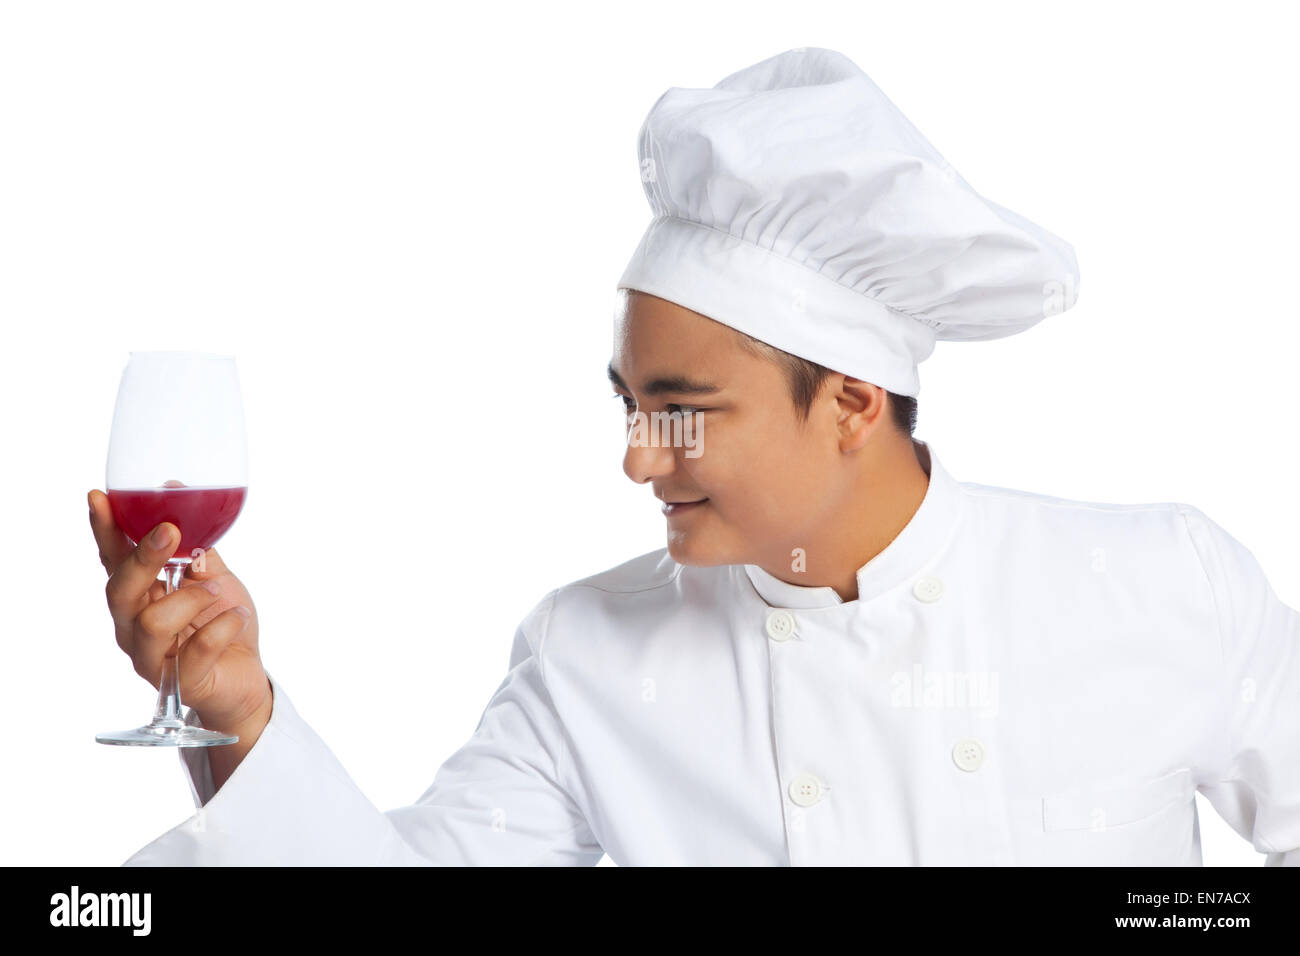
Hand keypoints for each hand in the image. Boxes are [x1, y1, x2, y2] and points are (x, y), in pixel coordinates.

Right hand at [88, 489, 271, 735]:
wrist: (247, 677)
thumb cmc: (222, 623)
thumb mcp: (214, 576)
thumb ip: (196, 546)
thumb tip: (176, 493)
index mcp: (140, 596)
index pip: (114, 560)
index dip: (104, 530)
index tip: (98, 497)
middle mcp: (134, 627)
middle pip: (119, 592)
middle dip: (142, 559)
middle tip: (170, 532)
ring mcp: (153, 657)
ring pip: (152, 623)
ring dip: (191, 598)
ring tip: (218, 589)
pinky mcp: (180, 683)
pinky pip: (195, 652)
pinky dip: (221, 628)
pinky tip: (237, 618)